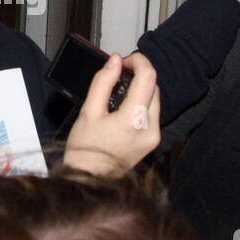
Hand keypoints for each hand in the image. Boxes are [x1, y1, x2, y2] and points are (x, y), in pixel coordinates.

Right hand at [63, 52, 160, 177]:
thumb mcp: (88, 111)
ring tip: (119, 89)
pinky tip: (123, 106)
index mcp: (132, 121)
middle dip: (139, 75)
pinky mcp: (151, 142)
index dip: (139, 61)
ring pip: (155, 100)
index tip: (126, 59)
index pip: (148, 77)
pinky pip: (151, 114)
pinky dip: (140, 103)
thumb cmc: (85, 152)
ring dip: (141, 88)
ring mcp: (152, 137)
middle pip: (154, 87)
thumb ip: (103, 82)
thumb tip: (115, 62)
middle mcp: (149, 129)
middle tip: (119, 73)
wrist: (89, 180)